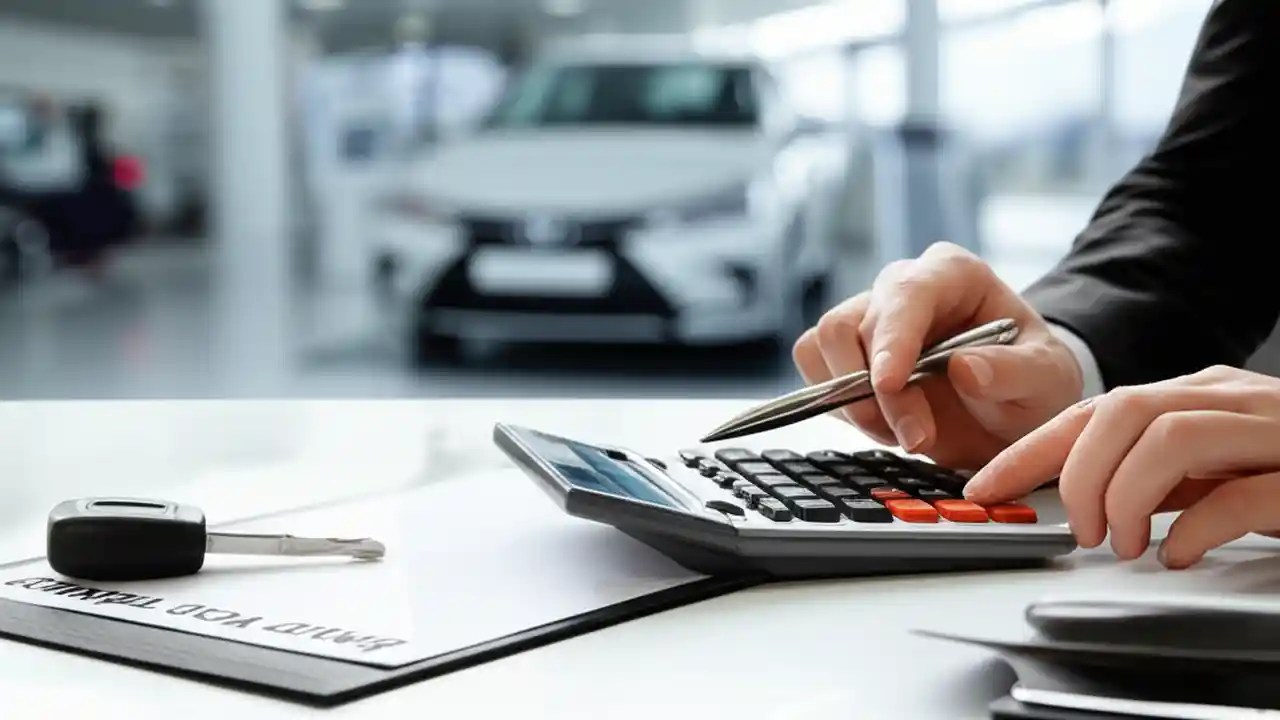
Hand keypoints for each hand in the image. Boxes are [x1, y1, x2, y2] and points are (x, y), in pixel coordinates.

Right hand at [792, 242, 1084, 469]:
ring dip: (854, 402)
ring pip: (823, 346)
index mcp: (952, 275)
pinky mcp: (847, 356)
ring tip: (905, 432)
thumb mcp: (1047, 379)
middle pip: (851, 325)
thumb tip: (965, 369)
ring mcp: (868, 320)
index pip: (906, 294)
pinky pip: (815, 372)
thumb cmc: (1031, 382)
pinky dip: (840, 407)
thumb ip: (1014, 372)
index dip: (891, 339)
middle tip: (916, 437)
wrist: (1013, 411)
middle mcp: (902, 289)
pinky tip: (885, 426)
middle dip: (875, 392)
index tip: (889, 385)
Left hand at [964, 366, 1279, 567]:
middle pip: (1124, 409)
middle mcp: (1232, 400)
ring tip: (1121, 543)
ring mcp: (1274, 430)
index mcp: (1199, 395)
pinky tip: (1177, 553)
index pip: (1094, 409)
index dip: (1030, 449)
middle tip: (1077, 529)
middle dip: (1079, 472)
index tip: (985, 489)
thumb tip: (1082, 499)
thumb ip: (1157, 470)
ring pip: (1170, 434)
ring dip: (1127, 494)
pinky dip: (1196, 525)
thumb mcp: (1213, 466)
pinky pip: (1244, 491)